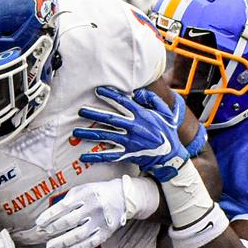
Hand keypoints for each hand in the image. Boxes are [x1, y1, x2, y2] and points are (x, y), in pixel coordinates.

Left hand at [31, 174, 156, 247]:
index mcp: (86, 194)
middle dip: (53, 230)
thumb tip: (49, 216)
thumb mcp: (82, 189)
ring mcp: (101, 221)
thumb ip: (68, 200)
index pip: (63, 207)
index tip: (39, 223)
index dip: (49, 216)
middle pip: (69, 221)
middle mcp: (93, 207)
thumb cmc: (96, 193)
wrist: (123, 197)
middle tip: (42, 236)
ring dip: (62, 242)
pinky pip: (91, 242)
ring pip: (79, 234)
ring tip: (50, 247)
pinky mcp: (106, 232)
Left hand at [74, 85, 193, 181]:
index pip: (123, 103)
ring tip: (76, 131)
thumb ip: (153, 100)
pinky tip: (83, 157)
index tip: (97, 91)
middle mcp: (134, 128)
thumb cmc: (167, 132)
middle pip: (110, 119)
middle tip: (80, 110)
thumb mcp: (165, 112)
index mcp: (142, 115)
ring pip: (106, 136)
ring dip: (90, 134)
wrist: (171, 156)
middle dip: (94, 114)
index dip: (110, 96)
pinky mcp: (127, 154)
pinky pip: (109, 156)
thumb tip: (139, 92)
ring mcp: (129, 142)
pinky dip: (95, 157)